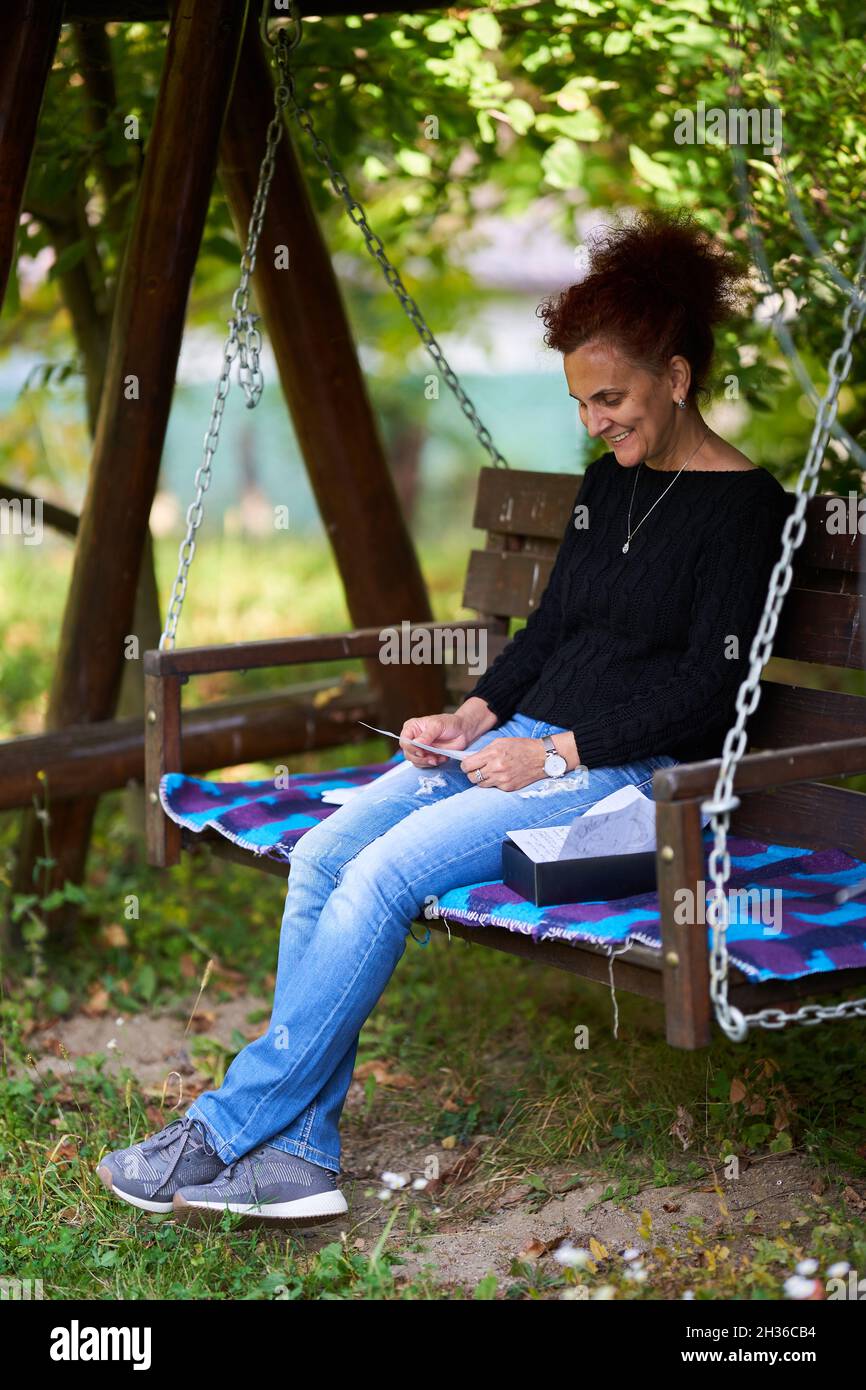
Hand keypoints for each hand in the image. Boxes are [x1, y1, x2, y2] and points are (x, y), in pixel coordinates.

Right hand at [399, 712, 468, 767]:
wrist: (462, 731)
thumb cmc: (449, 723)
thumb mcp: (438, 725)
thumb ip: (427, 735)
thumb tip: (416, 743)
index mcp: (412, 728)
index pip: (404, 741)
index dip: (411, 748)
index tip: (421, 752)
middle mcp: (413, 739)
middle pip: (408, 754)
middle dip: (420, 758)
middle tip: (432, 758)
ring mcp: (420, 749)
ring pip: (415, 761)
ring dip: (427, 762)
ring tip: (439, 757)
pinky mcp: (427, 756)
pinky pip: (424, 765)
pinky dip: (433, 764)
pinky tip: (442, 758)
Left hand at [460, 733, 578, 790]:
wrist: (541, 757)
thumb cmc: (522, 747)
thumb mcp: (501, 742)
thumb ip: (485, 751)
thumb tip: (471, 759)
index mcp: (492, 754)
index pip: (467, 765)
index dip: (465, 765)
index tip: (468, 764)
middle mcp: (496, 768)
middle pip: (471, 777)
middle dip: (472, 773)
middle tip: (478, 769)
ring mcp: (502, 780)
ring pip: (481, 785)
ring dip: (482, 779)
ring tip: (490, 772)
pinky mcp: (508, 787)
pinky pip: (494, 788)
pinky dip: (495, 783)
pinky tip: (502, 776)